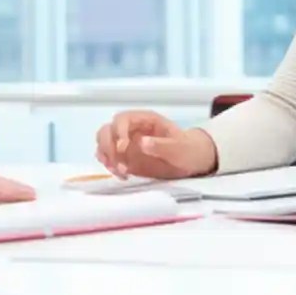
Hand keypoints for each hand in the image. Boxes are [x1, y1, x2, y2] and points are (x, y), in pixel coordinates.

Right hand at [94, 110, 216, 179]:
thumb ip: (161, 145)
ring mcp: (126, 143)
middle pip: (107, 130)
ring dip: (106, 157)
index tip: (122, 148)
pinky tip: (122, 175)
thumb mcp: (179, 148)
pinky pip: (109, 158)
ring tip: (120, 172)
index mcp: (144, 120)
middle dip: (107, 146)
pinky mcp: (125, 158)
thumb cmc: (187, 149)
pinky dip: (110, 166)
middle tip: (117, 164)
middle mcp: (131, 129)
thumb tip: (141, 142)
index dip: (118, 131)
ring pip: (104, 144)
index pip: (122, 119)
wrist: (192, 160)